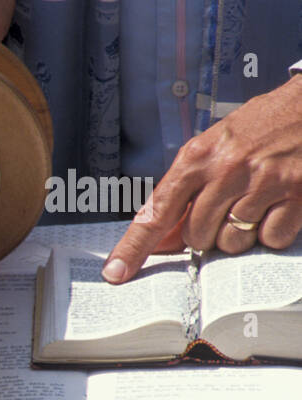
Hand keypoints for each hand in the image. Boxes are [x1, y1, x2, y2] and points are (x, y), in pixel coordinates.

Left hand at [102, 74, 301, 282]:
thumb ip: (185, 192)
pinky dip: (272, 232)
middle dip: (207, 233)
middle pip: (196, 236)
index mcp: (198, 157)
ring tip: (254, 203)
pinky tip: (278, 206)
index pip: (157, 212)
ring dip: (240, 235)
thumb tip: (159, 241)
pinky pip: (271, 239)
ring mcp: (264, 182)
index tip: (116, 273)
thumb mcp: (214, 148)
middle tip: (227, 206)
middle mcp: (227, 169)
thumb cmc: (261, 126)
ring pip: (232, 242)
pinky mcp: (298, 193)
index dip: (133, 247)